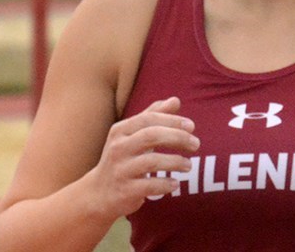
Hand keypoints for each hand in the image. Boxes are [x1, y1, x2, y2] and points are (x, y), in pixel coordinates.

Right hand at [86, 97, 199, 218]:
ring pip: (151, 162)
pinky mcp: (125, 191)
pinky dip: (166, 184)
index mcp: (120, 130)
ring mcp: (120, 170)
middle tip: (196, 144)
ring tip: (189, 165)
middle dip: (178, 138)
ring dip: (175, 162)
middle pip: (151, 136)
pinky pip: (149, 186)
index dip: (173, 121)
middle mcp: (118, 148)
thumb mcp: (132, 135)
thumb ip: (153, 116)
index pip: (149, 119)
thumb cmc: (123, 159)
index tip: (192, 126)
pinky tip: (175, 183)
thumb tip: (175, 100)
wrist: (99, 193)